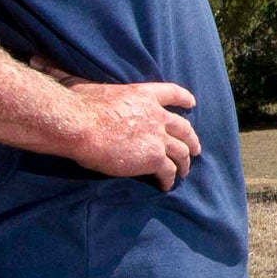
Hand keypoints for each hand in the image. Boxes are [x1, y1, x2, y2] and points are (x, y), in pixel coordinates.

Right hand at [62, 81, 201, 188]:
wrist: (81, 125)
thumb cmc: (81, 106)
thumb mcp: (101, 91)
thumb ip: (112, 98)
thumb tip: (98, 100)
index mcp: (144, 95)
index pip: (171, 93)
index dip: (184, 98)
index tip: (192, 103)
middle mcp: (156, 115)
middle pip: (183, 128)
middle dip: (191, 139)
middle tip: (196, 149)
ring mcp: (157, 137)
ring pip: (181, 152)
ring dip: (184, 163)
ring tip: (184, 172)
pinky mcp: (153, 158)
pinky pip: (168, 171)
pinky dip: (169, 180)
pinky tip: (165, 186)